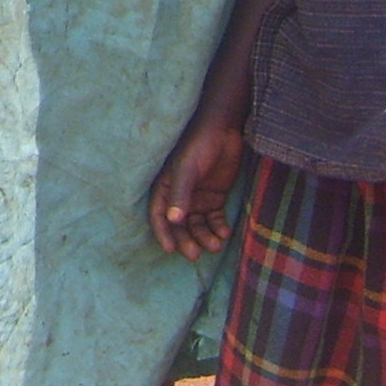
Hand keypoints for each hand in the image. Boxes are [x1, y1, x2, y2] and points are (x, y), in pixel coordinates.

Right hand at [148, 117, 244, 258]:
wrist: (224, 131)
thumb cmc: (199, 145)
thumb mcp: (187, 169)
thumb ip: (180, 194)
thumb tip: (173, 221)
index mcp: (166, 187)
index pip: (159, 215)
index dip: (163, 233)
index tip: (170, 249)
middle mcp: (180, 196)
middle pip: (180, 225)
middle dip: (186, 240)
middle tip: (195, 254)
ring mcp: (198, 198)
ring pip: (199, 226)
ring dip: (205, 237)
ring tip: (216, 245)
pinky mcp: (216, 197)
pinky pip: (215, 219)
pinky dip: (219, 228)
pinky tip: (226, 233)